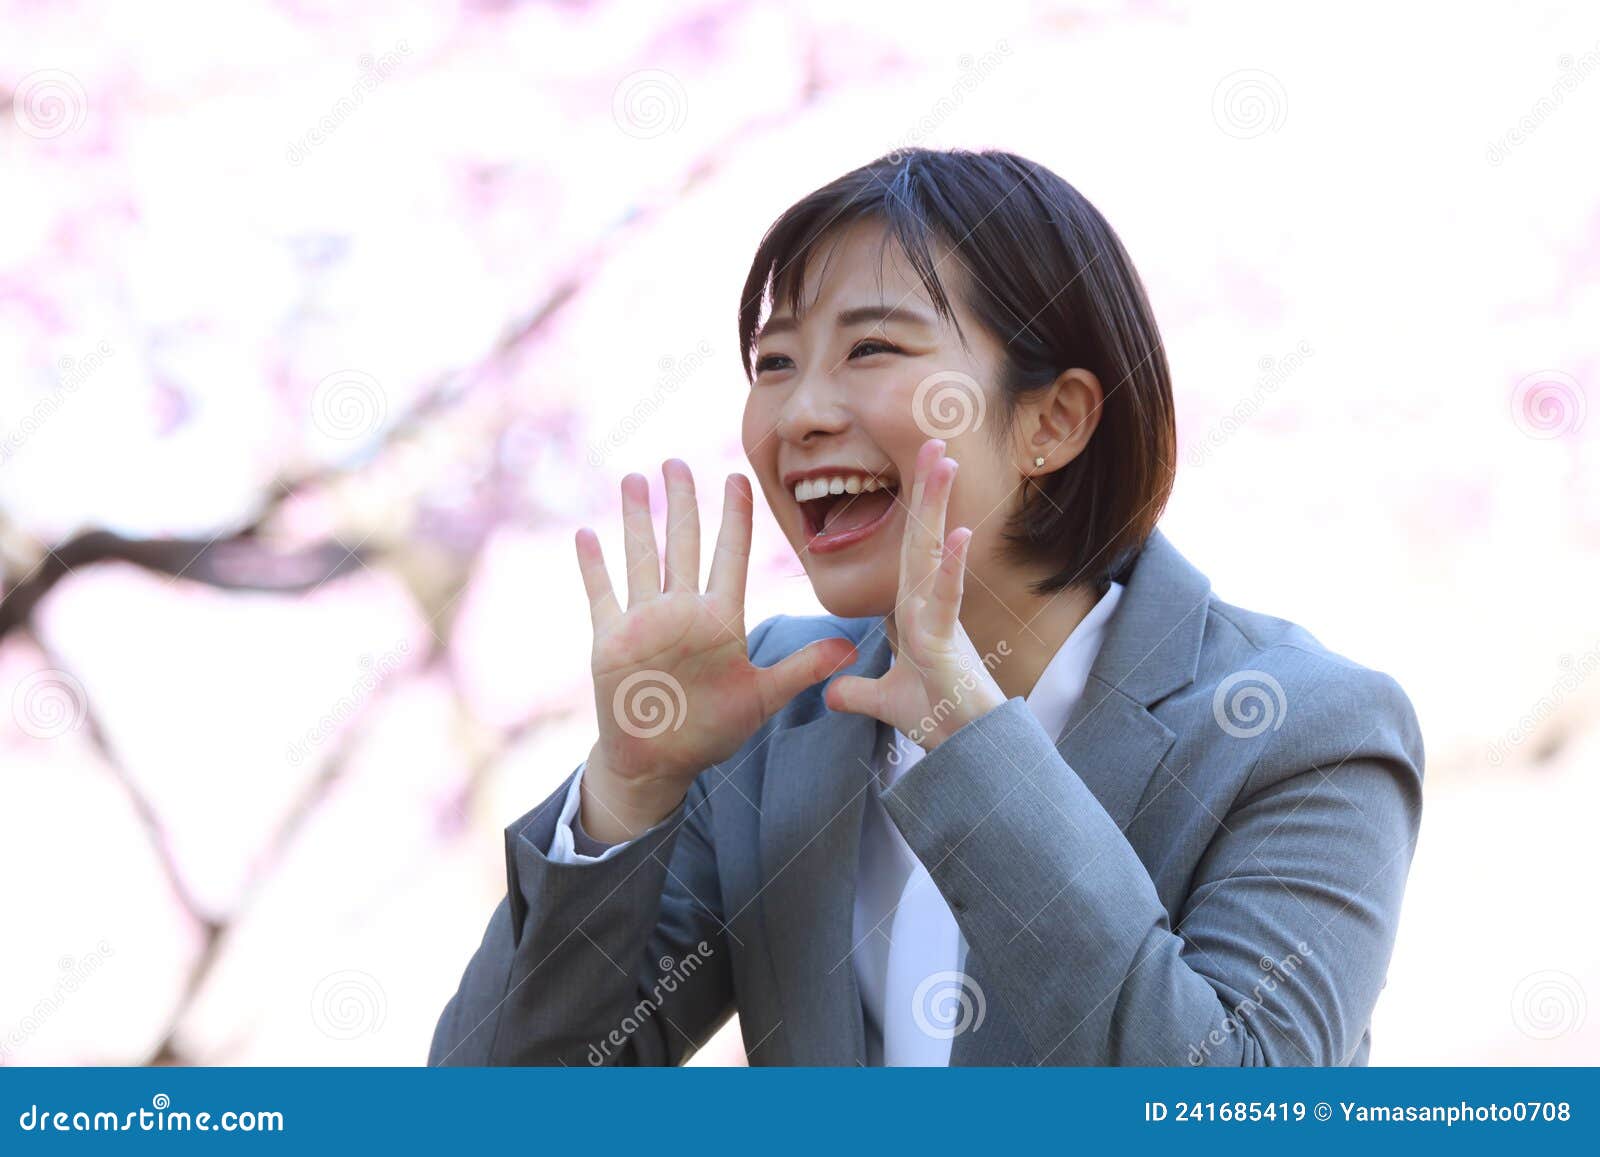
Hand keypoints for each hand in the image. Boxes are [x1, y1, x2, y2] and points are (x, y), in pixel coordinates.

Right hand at [575, 460, 857, 840]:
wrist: (660, 762)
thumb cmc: (713, 730)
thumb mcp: (762, 698)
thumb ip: (801, 668)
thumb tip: (851, 649)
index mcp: (720, 619)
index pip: (730, 555)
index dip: (734, 517)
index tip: (738, 477)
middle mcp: (682, 611)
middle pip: (681, 543)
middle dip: (679, 502)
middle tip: (675, 461)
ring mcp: (645, 622)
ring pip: (640, 557)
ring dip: (635, 519)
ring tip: (633, 478)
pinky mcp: (611, 640)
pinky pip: (602, 594)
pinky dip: (594, 566)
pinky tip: (586, 533)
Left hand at [825, 439, 1005, 749]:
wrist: (963, 752)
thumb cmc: (937, 721)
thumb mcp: (884, 702)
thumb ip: (858, 692)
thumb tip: (831, 694)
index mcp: (914, 610)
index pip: (909, 550)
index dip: (912, 512)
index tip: (915, 471)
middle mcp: (928, 606)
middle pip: (923, 537)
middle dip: (927, 489)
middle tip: (935, 439)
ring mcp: (939, 620)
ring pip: (934, 553)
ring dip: (939, 506)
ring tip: (945, 460)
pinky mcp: (947, 643)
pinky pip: (946, 597)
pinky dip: (949, 566)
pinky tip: (955, 532)